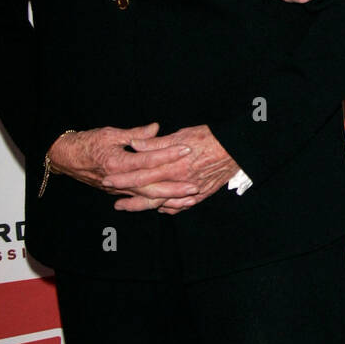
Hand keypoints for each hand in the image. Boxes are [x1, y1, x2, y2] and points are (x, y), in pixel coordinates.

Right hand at [47, 122, 197, 206]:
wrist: (66, 158)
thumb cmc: (87, 143)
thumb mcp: (110, 134)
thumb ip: (135, 134)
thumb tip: (156, 129)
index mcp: (118, 162)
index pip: (149, 159)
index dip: (169, 154)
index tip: (186, 149)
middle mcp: (120, 180)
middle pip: (152, 187)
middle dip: (175, 188)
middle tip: (194, 186)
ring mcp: (120, 190)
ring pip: (148, 198)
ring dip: (169, 200)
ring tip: (189, 200)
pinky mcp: (119, 194)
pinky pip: (141, 202)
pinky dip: (157, 204)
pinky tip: (172, 205)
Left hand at [102, 124, 239, 213]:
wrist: (237, 149)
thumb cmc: (209, 138)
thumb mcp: (181, 135)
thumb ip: (156, 143)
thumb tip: (135, 145)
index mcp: (172, 165)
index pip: (142, 174)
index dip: (124, 178)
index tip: (108, 179)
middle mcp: (179, 181)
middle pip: (149, 193)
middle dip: (130, 199)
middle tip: (115, 203)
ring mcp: (190, 191)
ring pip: (163, 203)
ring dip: (144, 207)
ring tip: (129, 208)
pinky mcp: (200, 194)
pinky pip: (180, 207)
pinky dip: (168, 208)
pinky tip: (159, 208)